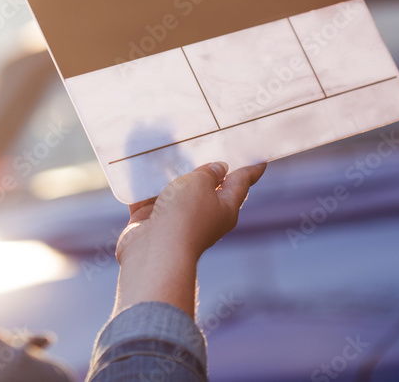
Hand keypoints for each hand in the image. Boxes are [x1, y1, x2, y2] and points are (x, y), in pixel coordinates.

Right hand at [112, 162, 266, 316]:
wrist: (155, 251)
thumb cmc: (185, 215)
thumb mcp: (201, 184)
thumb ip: (208, 173)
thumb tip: (217, 169)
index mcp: (225, 208)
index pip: (241, 183)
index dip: (251, 170)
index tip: (261, 161)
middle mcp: (202, 215)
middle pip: (207, 188)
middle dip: (207, 171)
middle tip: (208, 146)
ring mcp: (175, 220)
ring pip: (174, 193)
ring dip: (170, 177)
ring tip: (166, 151)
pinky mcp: (149, 223)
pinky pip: (146, 200)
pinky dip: (142, 188)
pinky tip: (136, 170)